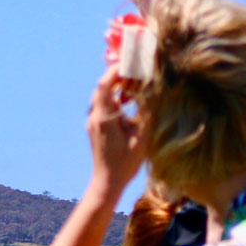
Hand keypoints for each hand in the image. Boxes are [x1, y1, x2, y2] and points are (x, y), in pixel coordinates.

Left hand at [88, 67, 143, 196]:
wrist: (107, 183)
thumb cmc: (126, 163)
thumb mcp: (141, 137)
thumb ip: (146, 113)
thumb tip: (153, 93)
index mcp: (103, 117)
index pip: (105, 84)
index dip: (116, 70)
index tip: (131, 63)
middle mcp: (94, 117)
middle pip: (102, 88)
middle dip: (117, 76)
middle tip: (135, 70)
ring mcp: (93, 123)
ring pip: (102, 97)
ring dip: (116, 88)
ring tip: (133, 85)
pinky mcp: (95, 128)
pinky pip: (102, 107)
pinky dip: (114, 99)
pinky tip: (128, 102)